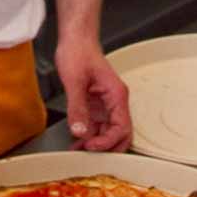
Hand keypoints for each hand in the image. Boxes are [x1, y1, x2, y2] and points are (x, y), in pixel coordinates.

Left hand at [54, 36, 131, 151]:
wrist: (75, 39)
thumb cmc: (79, 52)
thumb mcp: (74, 81)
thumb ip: (78, 107)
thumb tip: (80, 131)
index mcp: (116, 95)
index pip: (121, 128)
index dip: (107, 141)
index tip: (91, 147)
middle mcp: (114, 102)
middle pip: (120, 134)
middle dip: (107, 148)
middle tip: (89, 156)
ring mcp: (105, 104)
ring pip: (108, 132)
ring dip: (96, 144)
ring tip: (79, 152)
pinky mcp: (95, 104)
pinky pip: (96, 126)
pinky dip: (89, 136)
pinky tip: (77, 142)